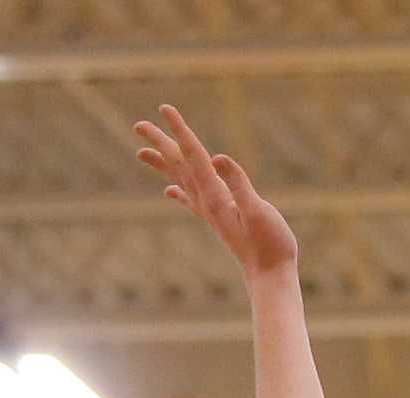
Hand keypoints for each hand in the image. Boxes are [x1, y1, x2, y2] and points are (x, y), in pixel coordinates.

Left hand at [134, 105, 298, 280]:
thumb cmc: (271, 245)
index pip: (194, 155)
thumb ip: (239, 184)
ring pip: (180, 180)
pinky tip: (169, 190)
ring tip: (140, 152)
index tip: (165, 108)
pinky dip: (178, 192)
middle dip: (160, 143)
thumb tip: (218, 158)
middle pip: (179, 165)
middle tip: (138, 125)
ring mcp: (210, 212)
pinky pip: (191, 201)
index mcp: (215, 195)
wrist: (270, 276)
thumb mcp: (258, 211)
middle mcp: (207, 201)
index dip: (180, 130)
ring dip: (162, 164)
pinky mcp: (218, 221)